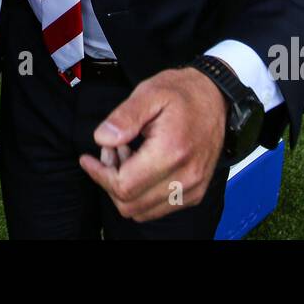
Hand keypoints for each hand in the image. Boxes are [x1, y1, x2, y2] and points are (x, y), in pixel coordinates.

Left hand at [79, 66, 226, 222]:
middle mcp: (186, 176)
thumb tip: (102, 139)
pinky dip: (143, 194)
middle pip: (130, 204)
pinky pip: (158, 208)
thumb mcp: (149, 92)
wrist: (215, 97)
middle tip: (111, 151)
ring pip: (142, 211)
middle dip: (110, 181)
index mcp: (172, 151)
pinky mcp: (196, 193)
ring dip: (126, 190)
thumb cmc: (181, 92)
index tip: (88, 158)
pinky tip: (142, 166)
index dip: (99, 175)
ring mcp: (193, 188)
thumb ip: (124, 116)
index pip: (124, 186)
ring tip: (126, 157)